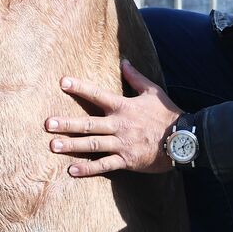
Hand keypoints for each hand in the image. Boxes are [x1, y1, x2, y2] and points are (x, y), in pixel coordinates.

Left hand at [46, 59, 184, 176]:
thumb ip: (135, 78)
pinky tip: (72, 170)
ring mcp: (122, 144)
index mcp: (124, 107)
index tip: (62, 82)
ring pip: (93, 144)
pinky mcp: (127, 160)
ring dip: (72, 145)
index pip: (98, 94)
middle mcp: (119, 125)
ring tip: (53, 146)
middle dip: (67, 123)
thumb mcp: (153, 92)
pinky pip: (105, 165)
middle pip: (89, 124)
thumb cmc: (168, 114)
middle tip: (47, 124)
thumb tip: (124, 61)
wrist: (185, 140)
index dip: (80, 87)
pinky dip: (88, 168)